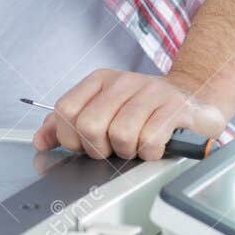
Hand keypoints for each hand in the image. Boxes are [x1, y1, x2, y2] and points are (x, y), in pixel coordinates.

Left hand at [30, 69, 227, 161]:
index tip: (85, 144)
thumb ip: (66, 126)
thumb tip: (41, 141)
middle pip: (89, 125)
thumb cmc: (144, 111)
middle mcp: (123, 82)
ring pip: (120, 135)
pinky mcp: (175, 108)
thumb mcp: (102, 111)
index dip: (71, 137)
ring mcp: (151, 92)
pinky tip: (155, 146)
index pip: (65, 110)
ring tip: (137, 144)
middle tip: (113, 148)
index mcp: (99, 81)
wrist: (194, 100)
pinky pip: (149, 142)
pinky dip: (149, 153)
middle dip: (99, 148)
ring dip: (128, 151)